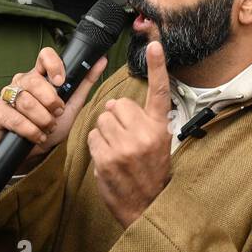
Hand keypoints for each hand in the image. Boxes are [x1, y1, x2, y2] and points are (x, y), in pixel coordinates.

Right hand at [0, 46, 109, 161]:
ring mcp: (7, 95)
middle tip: (58, 114)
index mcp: (40, 75)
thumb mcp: (72, 105)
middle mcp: (22, 81)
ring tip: (49, 128)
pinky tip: (38, 136)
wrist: (35, 151)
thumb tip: (101, 61)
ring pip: (26, 102)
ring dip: (43, 119)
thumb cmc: (52, 126)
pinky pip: (15, 118)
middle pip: (34, 81)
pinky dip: (31, 130)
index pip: (44, 56)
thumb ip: (84, 83)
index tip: (60, 81)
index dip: (53, 65)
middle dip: (51, 102)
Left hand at [88, 40, 171, 227]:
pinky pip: (92, 137)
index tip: (156, 44)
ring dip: (104, 132)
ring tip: (117, 150)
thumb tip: (116, 105)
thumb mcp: (159, 145)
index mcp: (159, 129)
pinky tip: (108, 159)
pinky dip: (96, 145)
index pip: (160, 92)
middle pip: (117, 105)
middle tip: (124, 137)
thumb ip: (142, 122)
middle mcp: (143, 134)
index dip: (158, 67)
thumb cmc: (152, 174)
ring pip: (101, 120)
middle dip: (115, 117)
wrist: (146, 207)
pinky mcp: (105, 158)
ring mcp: (123, 147)